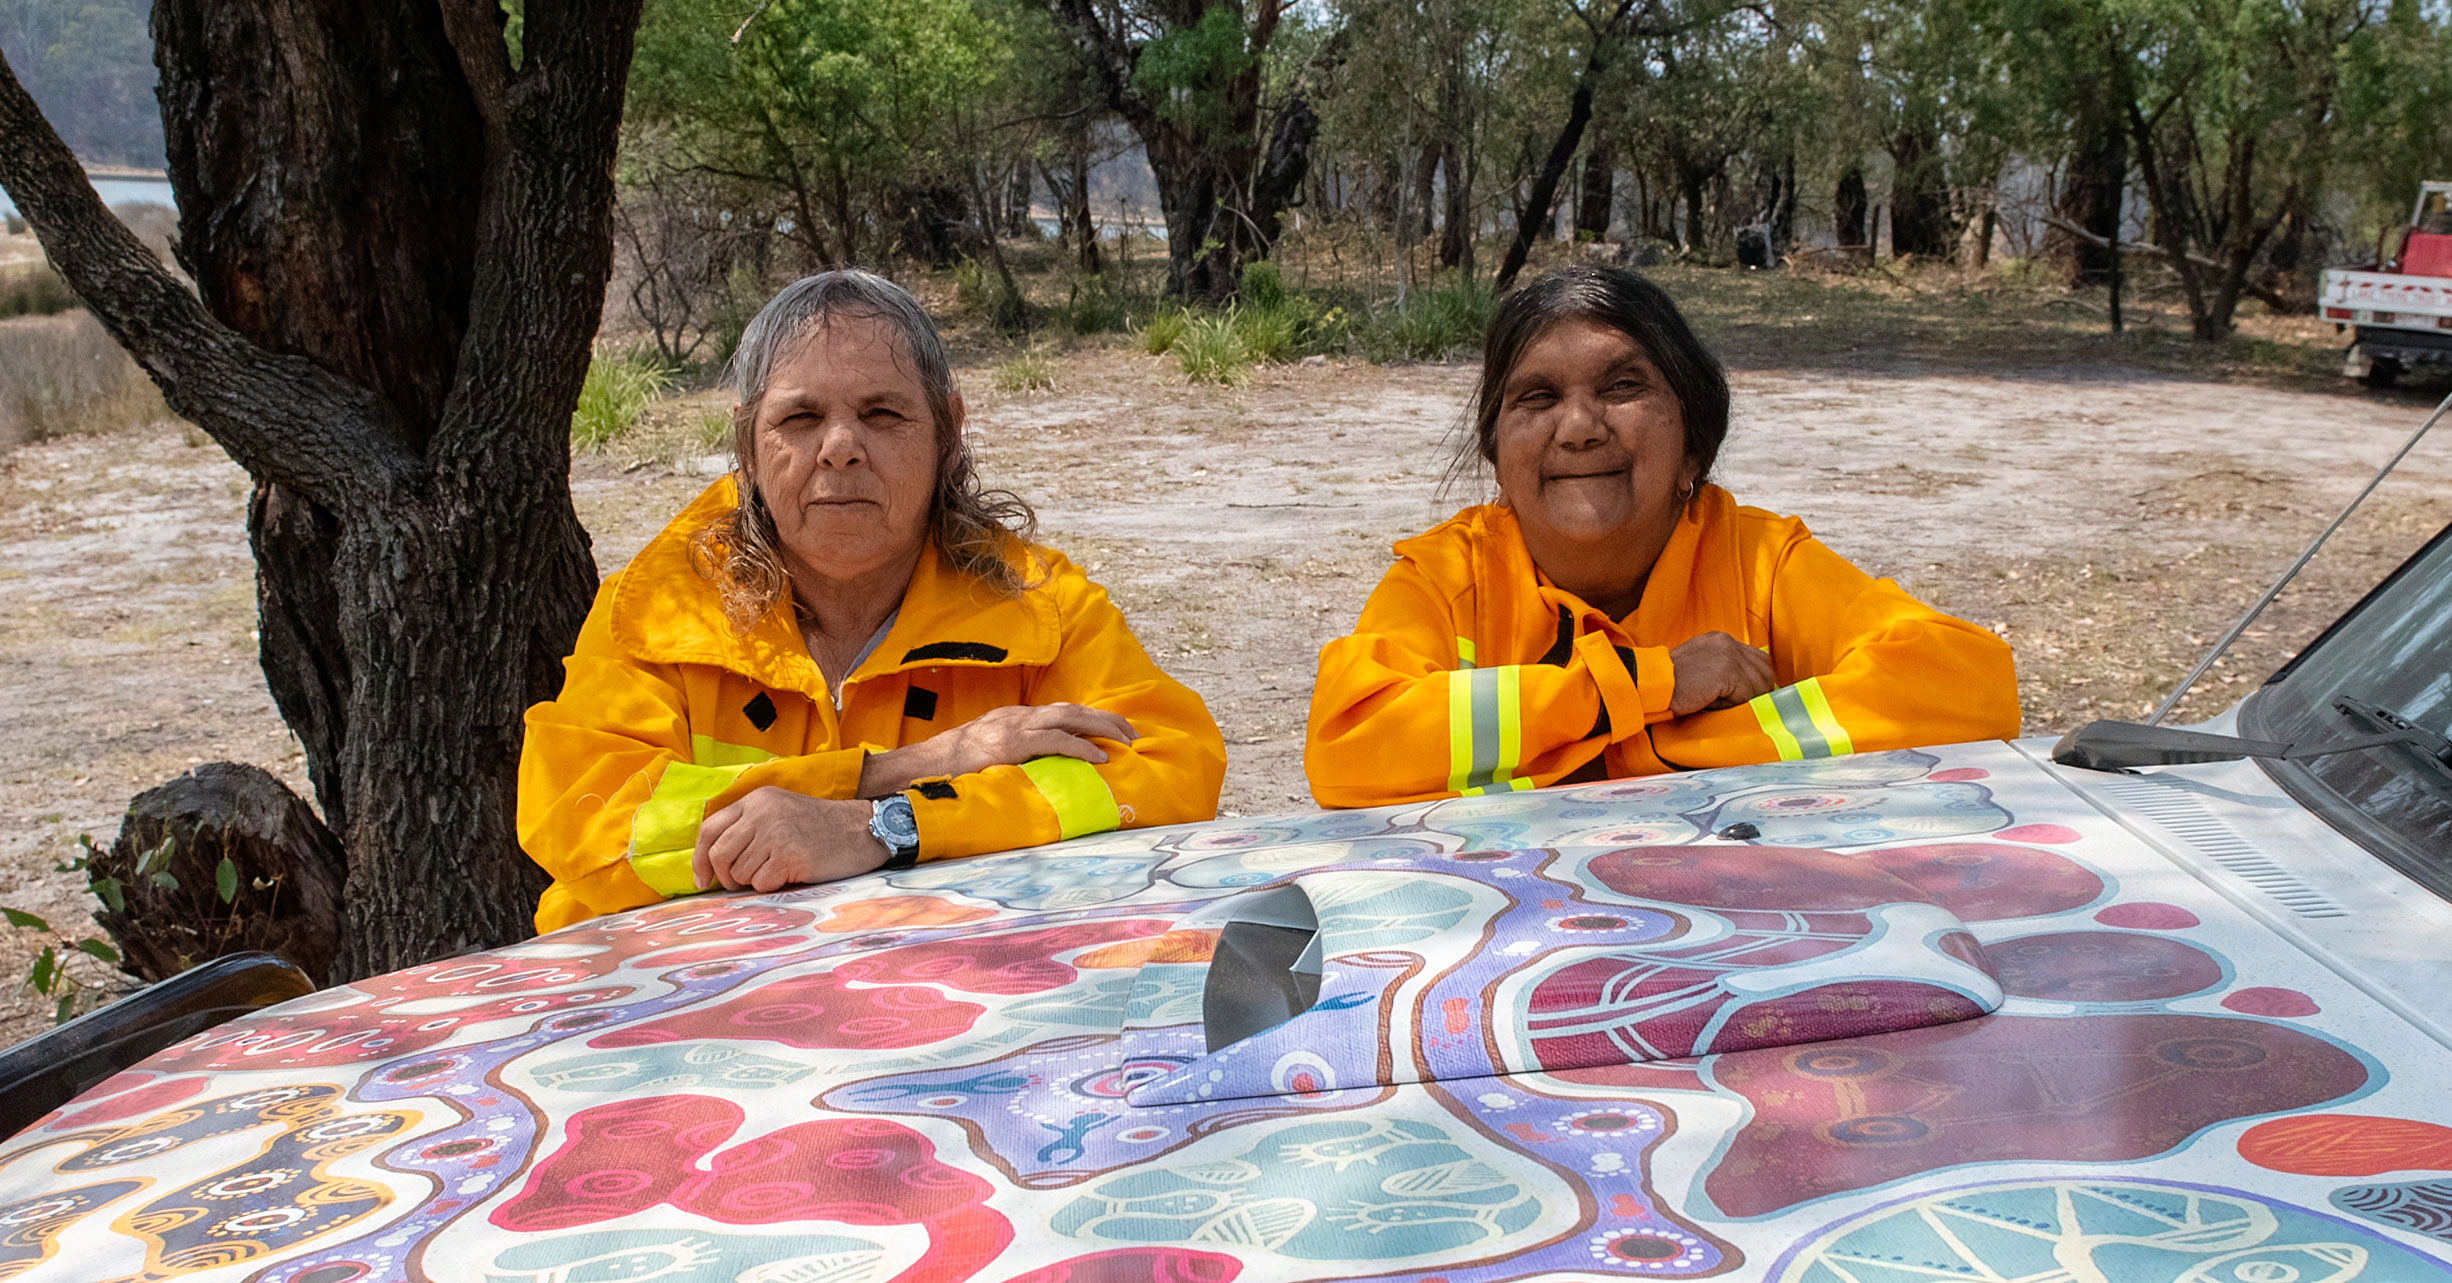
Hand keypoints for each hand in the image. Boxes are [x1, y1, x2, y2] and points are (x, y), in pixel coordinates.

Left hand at [693, 787, 884, 893]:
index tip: (702, 879)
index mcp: (756, 800)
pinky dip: (773, 886)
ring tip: (779, 870)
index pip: (709, 829)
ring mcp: (775, 833)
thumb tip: (713, 861)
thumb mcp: (781, 811)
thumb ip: (749, 825)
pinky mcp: (789, 855)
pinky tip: (792, 874)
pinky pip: (761, 884)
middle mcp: (761, 813)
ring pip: (739, 873)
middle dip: (725, 877)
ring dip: (755, 881)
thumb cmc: (822, 828)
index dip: (699, 858)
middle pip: (719, 855)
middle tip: (741, 885)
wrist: (863, 830)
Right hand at [860, 703, 1136, 795]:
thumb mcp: (988, 755)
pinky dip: (1081, 747)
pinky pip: (1055, 741)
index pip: (1060, 712)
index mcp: (1013, 718)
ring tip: (1126, 741)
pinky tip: (1100, 757)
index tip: (1113, 728)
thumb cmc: (952, 767)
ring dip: (1102, 727)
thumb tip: (1037, 770)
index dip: (1090, 718)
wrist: (922, 765)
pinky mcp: (1012, 743)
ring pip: (1069, 719)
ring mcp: (1014, 727)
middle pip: (1071, 710)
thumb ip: (1012, 756)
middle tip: (1133, 732)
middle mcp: (1017, 716)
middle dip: (1105, 718)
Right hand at [1668, 631, 1778, 716]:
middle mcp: (1725, 641)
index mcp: (1719, 640)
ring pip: (1759, 681)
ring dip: (1748, 698)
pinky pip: (1747, 692)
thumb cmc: (1669, 685)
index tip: (1751, 695)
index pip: (1756, 658)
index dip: (1757, 679)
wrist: (1652, 686)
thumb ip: (1723, 672)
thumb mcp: (1700, 669)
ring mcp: (1727, 653)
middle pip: (1764, 667)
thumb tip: (1748, 691)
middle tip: (1746, 705)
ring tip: (1727, 706)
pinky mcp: (1725, 669)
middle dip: (1760, 689)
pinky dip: (1736, 703)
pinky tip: (1718, 704)